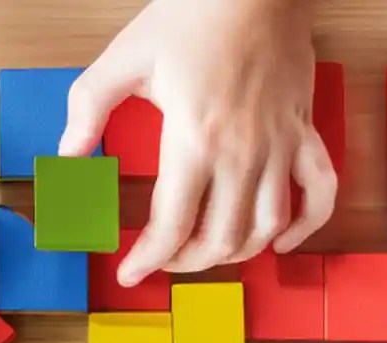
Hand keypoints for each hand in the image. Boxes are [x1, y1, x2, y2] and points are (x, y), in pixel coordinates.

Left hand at [62, 0, 335, 282]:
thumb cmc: (192, 15)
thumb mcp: (124, 59)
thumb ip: (88, 110)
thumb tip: (66, 157)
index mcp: (195, 141)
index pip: (172, 226)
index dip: (149, 260)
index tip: (130, 273)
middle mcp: (242, 154)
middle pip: (220, 239)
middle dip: (187, 263)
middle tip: (163, 261)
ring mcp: (280, 146)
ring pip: (266, 228)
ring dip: (236, 253)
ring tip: (207, 253)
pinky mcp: (304, 132)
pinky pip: (320, 193)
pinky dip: (305, 227)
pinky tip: (281, 243)